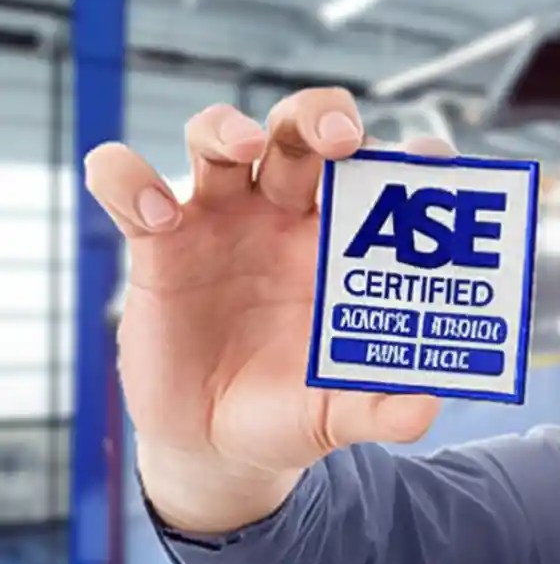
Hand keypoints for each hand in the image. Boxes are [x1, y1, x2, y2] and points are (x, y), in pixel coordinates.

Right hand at [85, 88, 452, 484]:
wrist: (218, 446)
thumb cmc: (290, 413)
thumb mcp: (339, 415)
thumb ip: (382, 409)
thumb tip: (426, 410)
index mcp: (339, 245)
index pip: (378, 176)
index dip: (403, 157)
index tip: (429, 158)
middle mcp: (282, 218)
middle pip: (300, 134)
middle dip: (321, 116)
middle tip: (341, 136)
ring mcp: (219, 223)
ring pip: (218, 136)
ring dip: (229, 125)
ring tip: (245, 144)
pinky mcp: (157, 245)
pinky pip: (127, 187)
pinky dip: (130, 181)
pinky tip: (158, 216)